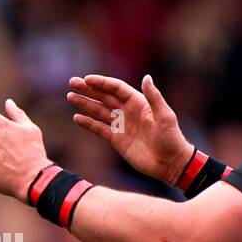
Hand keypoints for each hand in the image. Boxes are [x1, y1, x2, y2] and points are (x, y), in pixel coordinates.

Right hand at [66, 74, 192, 184]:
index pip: (116, 88)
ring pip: (99, 111)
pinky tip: (77, 118)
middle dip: (88, 90)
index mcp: (138, 103)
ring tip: (70, 97)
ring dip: (85, 103)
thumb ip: (154, 97)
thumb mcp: (165, 116)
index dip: (102, 83)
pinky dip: (88, 123)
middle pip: (104, 96)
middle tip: (72, 82)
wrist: (170, 163)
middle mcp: (127, 111)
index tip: (87, 80)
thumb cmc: (171, 138)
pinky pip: (99, 129)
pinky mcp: (117, 140)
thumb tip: (146, 77)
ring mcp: (121, 125)